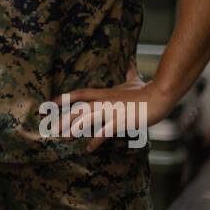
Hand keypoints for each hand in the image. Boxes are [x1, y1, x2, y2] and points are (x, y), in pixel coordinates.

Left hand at [57, 66, 178, 152]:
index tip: (51, 104)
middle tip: (51, 129)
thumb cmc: (146, 90)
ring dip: (74, 129)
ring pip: (86, 119)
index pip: (79, 93)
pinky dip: (95, 141)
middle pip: (78, 109)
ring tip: (65, 138)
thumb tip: (130, 60)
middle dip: (64, 119)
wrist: (159, 96)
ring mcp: (111, 111)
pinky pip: (104, 132)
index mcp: (104, 93)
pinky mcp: (120, 121)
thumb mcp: (134, 79)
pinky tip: (89, 149)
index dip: (65, 98)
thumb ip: (129, 71)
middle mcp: (104, 101)